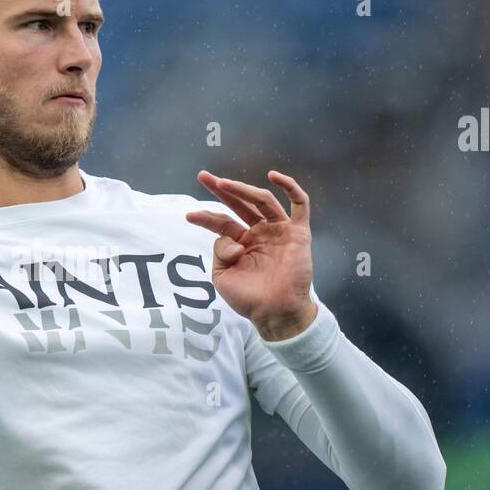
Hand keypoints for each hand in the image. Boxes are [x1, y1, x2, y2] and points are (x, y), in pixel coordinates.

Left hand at [185, 169, 317, 340]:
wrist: (275, 313)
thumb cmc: (249, 298)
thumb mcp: (222, 276)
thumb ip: (220, 252)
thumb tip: (234, 240)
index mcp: (241, 242)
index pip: (222, 222)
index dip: (206, 217)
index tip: (189, 216)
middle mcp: (260, 233)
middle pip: (240, 204)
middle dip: (222, 190)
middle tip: (203, 176)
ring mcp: (279, 231)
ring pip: (262, 201)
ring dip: (243, 190)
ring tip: (223, 183)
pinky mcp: (298, 233)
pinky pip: (300, 204)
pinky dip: (290, 187)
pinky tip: (274, 176)